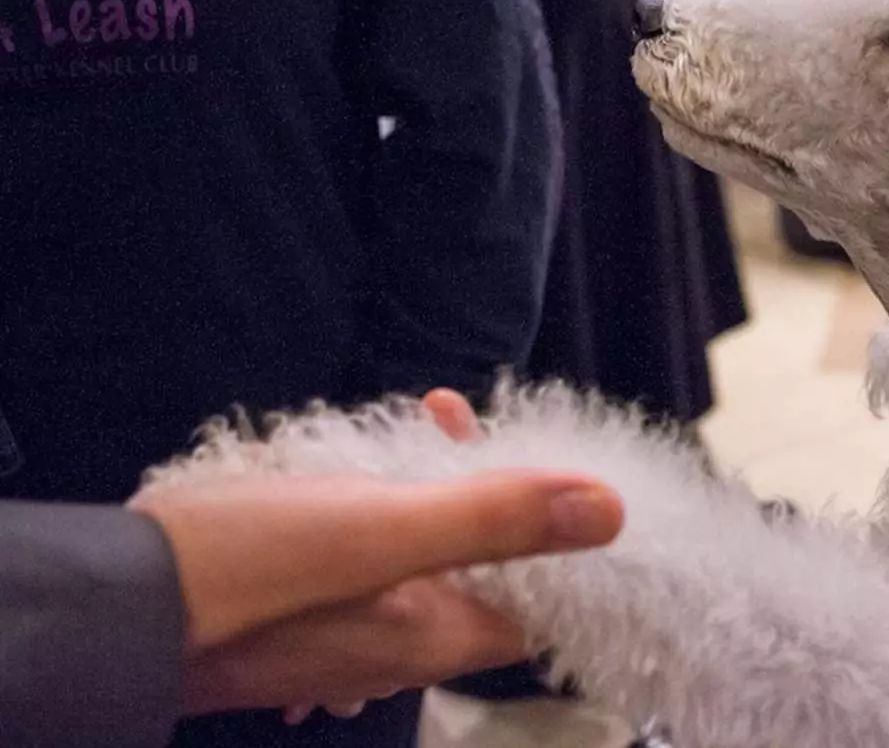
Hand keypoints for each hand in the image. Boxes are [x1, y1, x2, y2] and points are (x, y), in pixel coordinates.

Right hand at [130, 439, 622, 717]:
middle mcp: (403, 640)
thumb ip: (496, 518)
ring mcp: (352, 622)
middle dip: (500, 488)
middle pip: (490, 564)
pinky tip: (361, 453)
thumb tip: (611, 511)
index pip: (547, 603)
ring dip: (441, 480)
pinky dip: (384, 495)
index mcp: (438, 634)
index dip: (571, 541)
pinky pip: (373, 546)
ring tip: (434, 413)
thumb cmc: (248, 569)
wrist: (114, 601)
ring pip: (430, 546)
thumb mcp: (381, 529)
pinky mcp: (308, 597)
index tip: (570, 471)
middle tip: (473, 419)